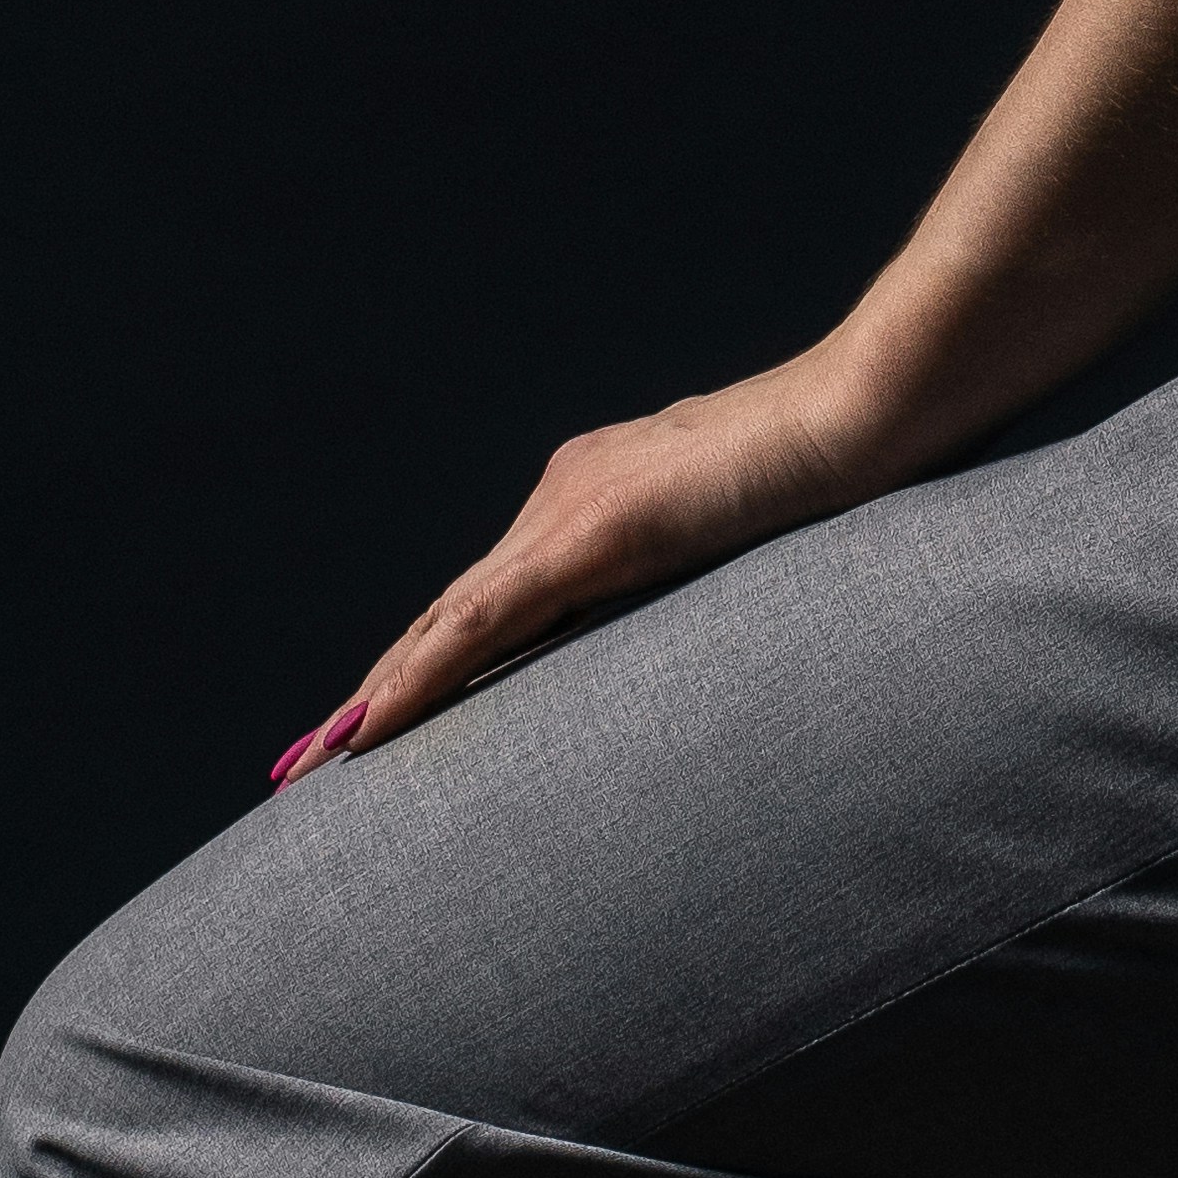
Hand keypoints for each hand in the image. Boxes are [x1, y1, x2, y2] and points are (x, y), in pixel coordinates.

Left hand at [267, 346, 879, 779]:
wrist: (867, 414)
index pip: (493, 596)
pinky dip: (416, 680)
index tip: (381, 721)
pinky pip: (478, 624)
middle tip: (309, 760)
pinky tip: (367, 729)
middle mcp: (562, 493)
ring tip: (316, 762)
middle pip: (447, 612)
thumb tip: (698, 635)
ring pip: (444, 623)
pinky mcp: (590, 537)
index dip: (432, 660)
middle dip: (378, 690)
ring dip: (374, 699)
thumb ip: (707, 573)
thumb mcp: (751, 537)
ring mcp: (571, 511)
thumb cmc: (840, 471)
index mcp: (595, 494)